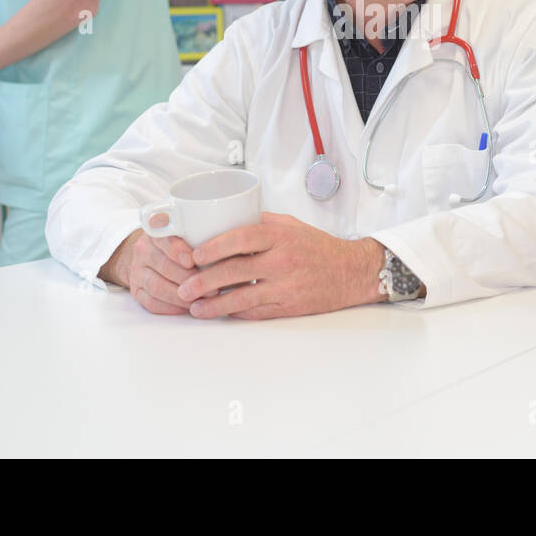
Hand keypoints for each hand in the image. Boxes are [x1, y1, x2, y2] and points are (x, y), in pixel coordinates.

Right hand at [122, 231, 219, 314]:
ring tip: (203, 300)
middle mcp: (143, 250)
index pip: (164, 238)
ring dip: (181, 297)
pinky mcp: (136, 290)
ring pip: (157, 286)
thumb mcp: (187, 231)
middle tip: (212, 288)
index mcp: (157, 231)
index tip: (193, 259)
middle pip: (164, 266)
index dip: (178, 250)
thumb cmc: (178, 242)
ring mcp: (138, 271)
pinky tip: (187, 308)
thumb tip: (230, 242)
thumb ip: (201, 233)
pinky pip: (151, 302)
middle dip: (189, 279)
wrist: (149, 253)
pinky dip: (171, 307)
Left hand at [175, 212, 383, 319]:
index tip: (194, 255)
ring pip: (241, 298)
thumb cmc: (318, 246)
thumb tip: (225, 221)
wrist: (351, 272)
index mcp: (280, 236)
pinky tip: (220, 313)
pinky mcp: (289, 307)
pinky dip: (235, 313)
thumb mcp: (291, 224)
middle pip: (234, 271)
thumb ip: (260, 222)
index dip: (213, 247)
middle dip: (204, 281)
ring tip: (194, 308)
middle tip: (184, 287)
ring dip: (214, 305)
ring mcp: (285, 286)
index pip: (240, 238)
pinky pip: (255, 312)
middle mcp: (281, 261)